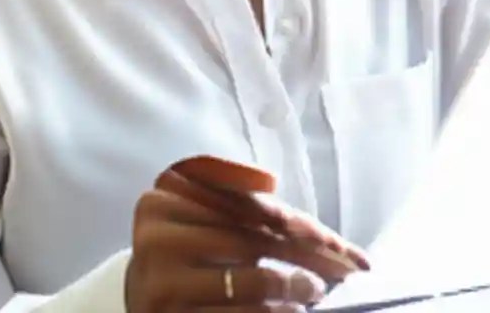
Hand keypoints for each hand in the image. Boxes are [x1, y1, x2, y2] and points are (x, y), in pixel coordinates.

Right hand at [125, 169, 366, 311]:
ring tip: (315, 290)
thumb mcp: (206, 212)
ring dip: (295, 287)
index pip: (244, 207)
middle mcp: (156, 239)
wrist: (142, 300)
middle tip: (347, 267)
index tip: (331, 238)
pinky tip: (293, 311)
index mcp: (164, 200)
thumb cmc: (189, 248)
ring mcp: (160, 285)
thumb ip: (239, 194)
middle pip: (254, 242)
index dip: (293, 221)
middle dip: (307, 255)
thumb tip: (275, 188)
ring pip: (251, 282)